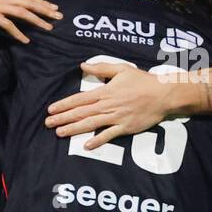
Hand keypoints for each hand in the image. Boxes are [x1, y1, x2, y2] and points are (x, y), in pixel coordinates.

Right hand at [0, 0, 61, 43]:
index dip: (41, 2)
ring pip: (22, 12)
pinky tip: (25, 40)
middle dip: (45, 9)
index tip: (53, 7)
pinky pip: (7, 25)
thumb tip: (6, 10)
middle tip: (59, 16)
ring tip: (49, 28)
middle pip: (28, 2)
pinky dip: (18, 33)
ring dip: (37, 20)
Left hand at [45, 62, 172, 147]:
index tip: (51, 109)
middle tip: (48, 123)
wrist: (164, 94)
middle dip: (63, 118)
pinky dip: (98, 140)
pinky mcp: (126, 127)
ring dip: (74, 129)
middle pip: (81, 112)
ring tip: (60, 133)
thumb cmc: (143, 80)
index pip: (80, 99)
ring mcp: (117, 117)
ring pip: (91, 124)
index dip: (64, 104)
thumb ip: (101, 68)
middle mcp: (108, 105)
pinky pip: (109, 135)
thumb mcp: (122, 69)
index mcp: (105, 91)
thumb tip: (83, 66)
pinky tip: (86, 145)